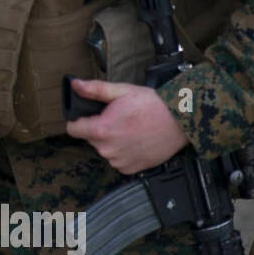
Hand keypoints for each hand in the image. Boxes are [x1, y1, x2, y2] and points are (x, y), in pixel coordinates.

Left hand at [66, 78, 189, 173]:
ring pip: (105, 149)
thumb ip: (95, 90)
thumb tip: (75, 85)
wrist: (180, 121)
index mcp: (101, 130)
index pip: (73, 129)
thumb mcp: (122, 91)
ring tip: (130, 129)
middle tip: (118, 118)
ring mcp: (119, 161)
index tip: (91, 116)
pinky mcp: (130, 169)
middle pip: (90, 138)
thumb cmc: (153, 104)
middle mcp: (107, 149)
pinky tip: (136, 140)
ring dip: (112, 141)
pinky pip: (118, 160)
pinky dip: (123, 151)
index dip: (79, 120)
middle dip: (99, 128)